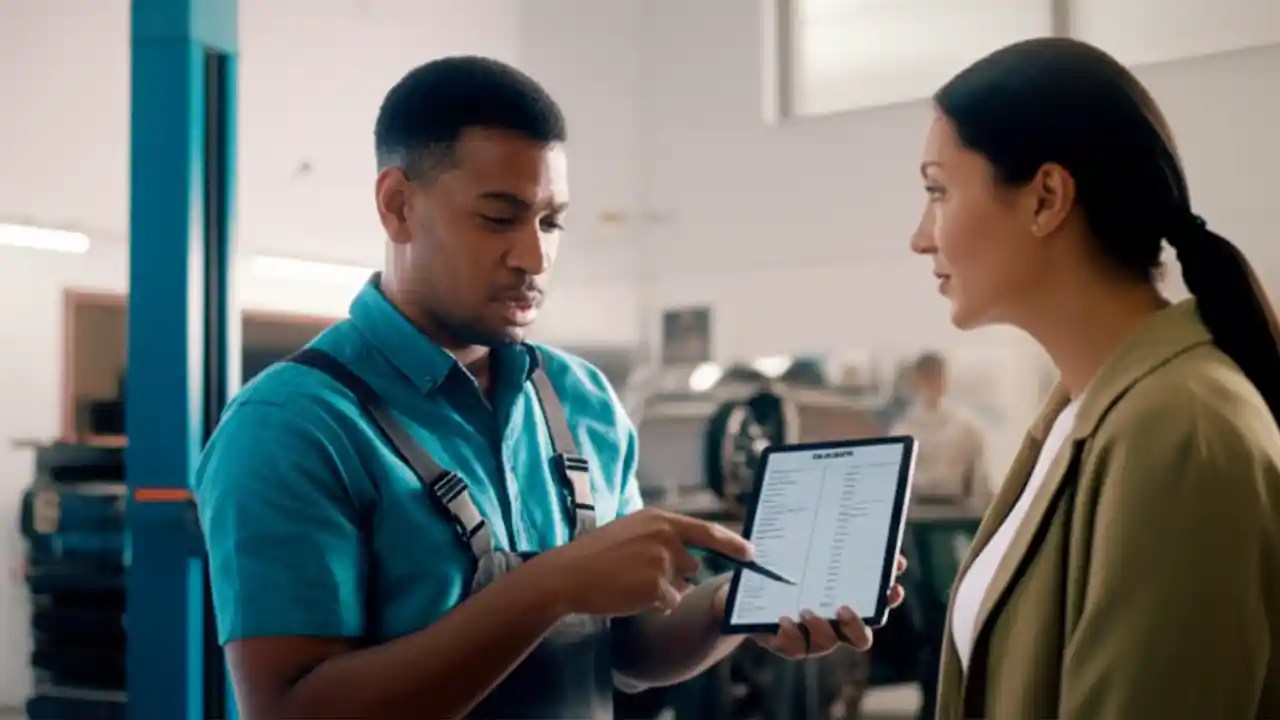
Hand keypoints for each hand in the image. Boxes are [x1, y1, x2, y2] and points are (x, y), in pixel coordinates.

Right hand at [535, 508, 752, 617]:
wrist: (568, 574)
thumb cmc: (596, 555)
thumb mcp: (631, 531)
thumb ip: (661, 536)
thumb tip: (692, 556)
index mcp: (660, 519)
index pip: (707, 531)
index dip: (733, 543)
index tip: (752, 553)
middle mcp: (666, 536)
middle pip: (693, 564)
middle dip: (673, 574)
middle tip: (637, 572)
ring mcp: (663, 561)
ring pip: (680, 585)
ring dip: (662, 589)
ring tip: (630, 582)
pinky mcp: (657, 586)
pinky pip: (668, 603)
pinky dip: (652, 604)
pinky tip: (628, 595)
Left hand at [714, 554, 907, 657]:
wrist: (744, 584)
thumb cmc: (784, 562)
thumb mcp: (803, 546)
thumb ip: (828, 540)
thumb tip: (853, 524)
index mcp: (847, 601)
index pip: (879, 605)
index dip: (890, 599)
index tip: (892, 584)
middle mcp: (835, 625)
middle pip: (861, 637)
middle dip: (858, 625)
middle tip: (844, 607)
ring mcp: (811, 637)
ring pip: (827, 643)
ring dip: (820, 627)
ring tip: (806, 609)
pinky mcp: (785, 643)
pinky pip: (793, 648)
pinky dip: (791, 635)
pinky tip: (784, 618)